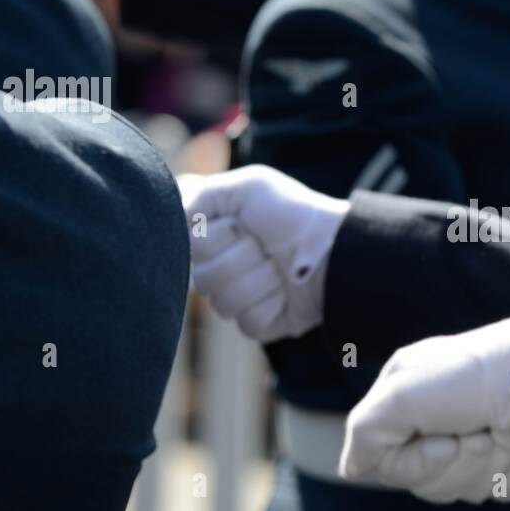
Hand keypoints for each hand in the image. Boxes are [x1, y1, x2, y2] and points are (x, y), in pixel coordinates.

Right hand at [181, 166, 349, 342]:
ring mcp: (236, 297)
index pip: (187, 246)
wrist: (336, 248)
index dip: (216, 236)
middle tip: (266, 246)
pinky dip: (270, 303)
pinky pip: (246, 322)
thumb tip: (173, 220)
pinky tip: (285, 291)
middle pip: (201, 279)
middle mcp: (218, 267)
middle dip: (241, 258)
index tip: (242, 223)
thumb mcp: (249, 187)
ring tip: (279, 268)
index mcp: (211, 236)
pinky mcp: (256, 323)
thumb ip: (201, 196)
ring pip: (222, 303)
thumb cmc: (293, 214)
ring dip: (258, 281)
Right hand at [341, 307, 509, 503]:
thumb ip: (366, 430)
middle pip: (429, 485)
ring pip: (467, 489)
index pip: (389, 466)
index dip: (419, 463)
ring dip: (490, 463)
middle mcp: (435, 421)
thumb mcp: (404, 392)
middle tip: (480, 434)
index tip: (446, 439)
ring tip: (504, 431)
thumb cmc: (475, 375)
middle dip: (459, 464)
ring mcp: (475, 438)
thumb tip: (350, 470)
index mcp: (404, 402)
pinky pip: (503, 488)